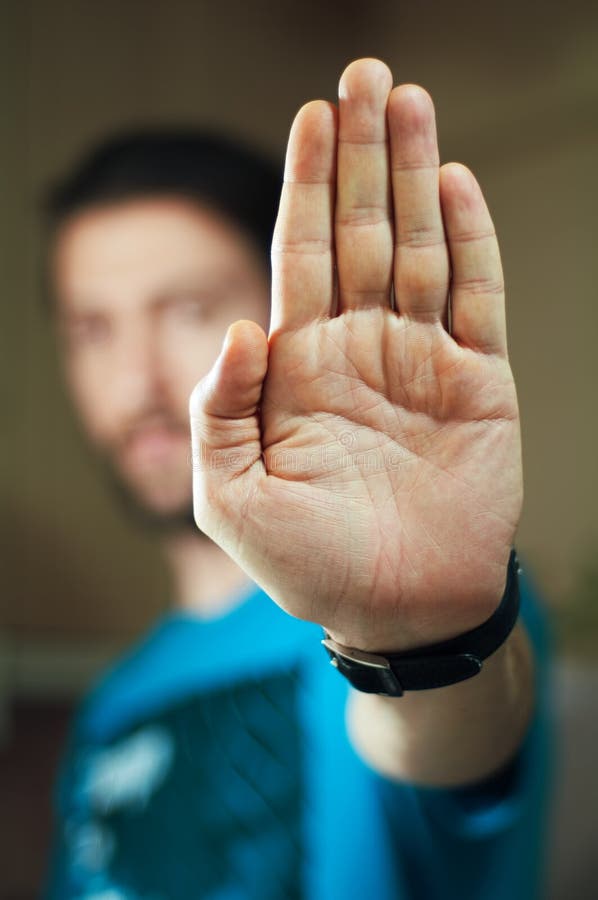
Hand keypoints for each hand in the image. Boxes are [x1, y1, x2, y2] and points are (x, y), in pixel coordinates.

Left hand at [190, 58, 522, 651]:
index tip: (310, 117)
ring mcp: (420, 360)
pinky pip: (476, 297)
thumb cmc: (311, 565)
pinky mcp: (478, 381)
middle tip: (363, 75)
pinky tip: (454, 184)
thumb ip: (218, 411)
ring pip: (418, 247)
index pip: (300, 256)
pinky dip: (469, 240)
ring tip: (408, 101)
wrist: (401, 609)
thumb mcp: (231, 499)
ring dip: (413, 174)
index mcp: (299, 369)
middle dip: (358, 155)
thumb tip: (236, 324)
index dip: (306, 186)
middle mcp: (359, 350)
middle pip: (358, 232)